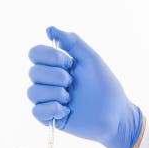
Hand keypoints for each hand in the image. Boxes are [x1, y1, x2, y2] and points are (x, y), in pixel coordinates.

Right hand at [27, 27, 143, 147]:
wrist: (116, 113)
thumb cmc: (105, 85)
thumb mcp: (90, 59)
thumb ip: (72, 42)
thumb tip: (49, 29)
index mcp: (57, 66)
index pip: (35, 53)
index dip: (49, 57)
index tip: (69, 63)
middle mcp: (50, 81)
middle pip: (33, 72)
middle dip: (55, 76)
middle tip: (72, 82)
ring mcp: (49, 100)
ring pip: (33, 92)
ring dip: (54, 93)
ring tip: (70, 98)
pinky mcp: (51, 118)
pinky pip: (37, 112)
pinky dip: (52, 109)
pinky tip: (67, 111)